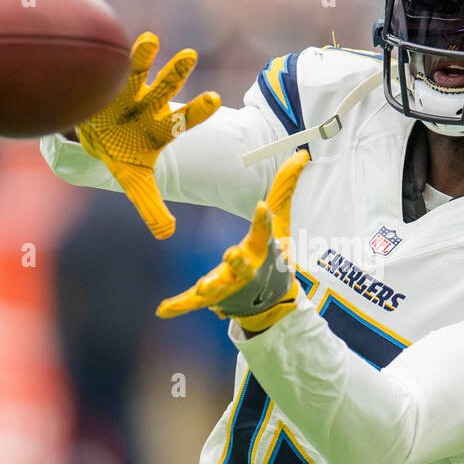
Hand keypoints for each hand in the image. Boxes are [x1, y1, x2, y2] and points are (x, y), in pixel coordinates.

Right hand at [77, 32, 219, 238]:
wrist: (91, 138)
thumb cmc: (120, 155)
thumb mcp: (135, 182)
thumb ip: (151, 206)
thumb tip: (167, 234)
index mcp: (161, 128)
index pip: (185, 119)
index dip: (198, 109)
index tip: (215, 97)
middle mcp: (148, 106)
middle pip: (165, 90)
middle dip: (176, 74)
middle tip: (190, 56)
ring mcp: (127, 93)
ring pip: (138, 73)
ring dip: (144, 57)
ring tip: (151, 40)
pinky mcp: (105, 84)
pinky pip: (110, 66)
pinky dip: (112, 55)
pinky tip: (114, 40)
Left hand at [156, 149, 309, 329]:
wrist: (267, 300)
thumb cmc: (272, 254)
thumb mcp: (280, 223)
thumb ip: (284, 189)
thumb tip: (301, 153)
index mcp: (261, 249)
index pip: (264, 231)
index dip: (262, 220)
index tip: (260, 206)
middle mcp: (247, 269)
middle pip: (244, 265)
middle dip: (239, 261)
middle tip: (232, 254)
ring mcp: (228, 286)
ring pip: (220, 287)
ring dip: (212, 287)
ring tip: (203, 286)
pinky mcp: (210, 298)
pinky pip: (192, 303)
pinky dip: (179, 306)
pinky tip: (161, 310)